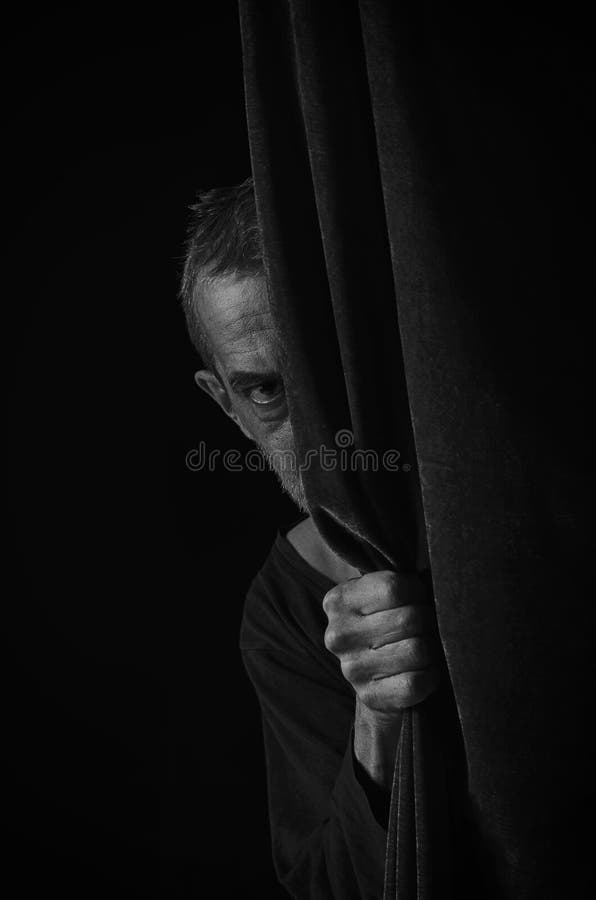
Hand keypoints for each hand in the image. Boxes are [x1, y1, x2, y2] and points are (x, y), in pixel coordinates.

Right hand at [322, 571, 439, 721]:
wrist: (373, 678)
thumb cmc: (385, 624)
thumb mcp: (378, 595)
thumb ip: (396, 583)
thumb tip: (437, 578)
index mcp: (338, 600)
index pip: (394, 587)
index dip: (417, 592)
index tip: (416, 599)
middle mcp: (338, 634)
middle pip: (410, 618)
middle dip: (428, 621)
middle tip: (425, 626)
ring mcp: (352, 668)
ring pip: (418, 650)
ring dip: (431, 649)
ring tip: (423, 647)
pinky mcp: (370, 697)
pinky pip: (418, 682)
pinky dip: (431, 675)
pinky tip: (422, 670)